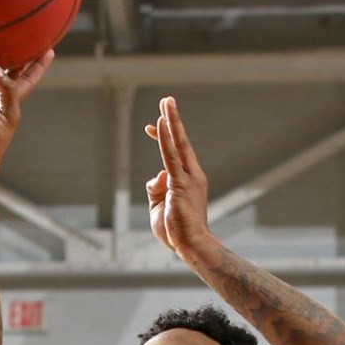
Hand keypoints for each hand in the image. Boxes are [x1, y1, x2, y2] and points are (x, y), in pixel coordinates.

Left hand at [144, 96, 211, 255]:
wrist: (192, 245)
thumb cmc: (176, 229)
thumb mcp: (160, 205)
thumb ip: (156, 187)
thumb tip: (156, 175)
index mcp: (189, 180)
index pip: (177, 153)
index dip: (165, 137)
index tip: (152, 126)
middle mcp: (192, 175)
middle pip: (181, 141)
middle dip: (173, 119)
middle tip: (167, 99)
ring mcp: (188, 178)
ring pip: (177, 144)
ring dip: (171, 121)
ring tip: (166, 102)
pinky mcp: (180, 184)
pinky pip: (170, 157)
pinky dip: (166, 140)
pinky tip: (161, 125)